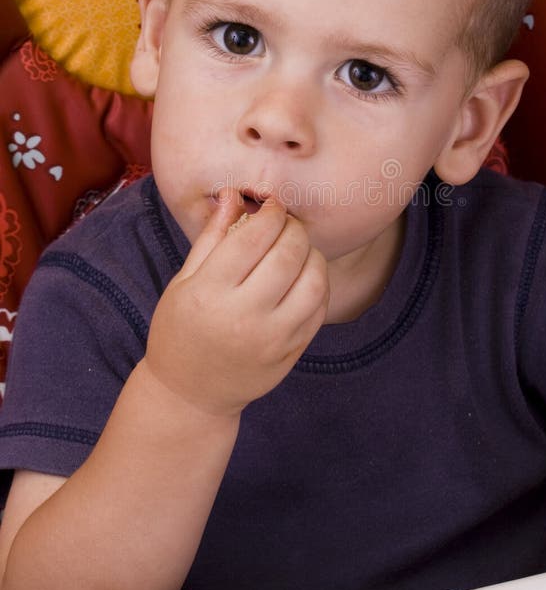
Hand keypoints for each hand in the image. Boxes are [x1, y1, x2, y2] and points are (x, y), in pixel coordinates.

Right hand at [144, 192, 328, 417]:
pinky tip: (303, 276)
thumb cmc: (181, 330)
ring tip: (297, 249)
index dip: (269, 213)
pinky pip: (320, 308)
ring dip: (312, 254)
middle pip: (288, 254)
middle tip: (286, 224)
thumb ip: (213, 237)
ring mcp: (273, 338)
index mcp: (210, 293)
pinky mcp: (292, 352)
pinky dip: (319, 283)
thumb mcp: (184, 281)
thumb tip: (234, 195)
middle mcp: (244, 317)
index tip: (271, 205)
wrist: (191, 394)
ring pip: (314, 280)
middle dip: (293, 229)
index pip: (253, 238)